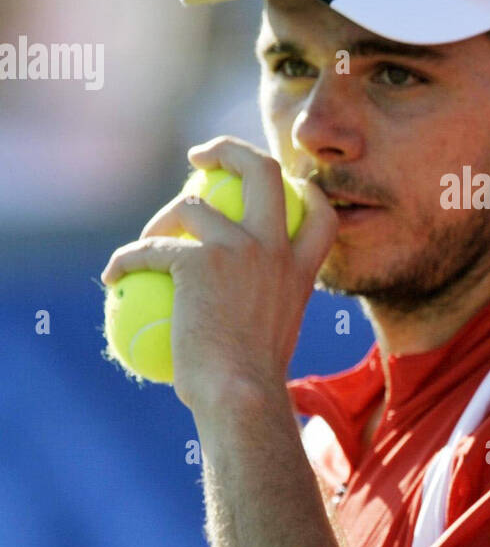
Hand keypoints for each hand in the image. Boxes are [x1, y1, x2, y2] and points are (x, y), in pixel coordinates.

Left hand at [100, 137, 337, 412]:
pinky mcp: (199, 261)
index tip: (284, 185)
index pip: (321, 213)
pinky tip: (112, 278)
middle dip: (231, 149)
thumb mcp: (272, 343)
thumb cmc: (249, 390)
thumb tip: (232, 318)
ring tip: (146, 238)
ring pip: (192, 203)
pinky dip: (125, 260)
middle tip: (201, 157)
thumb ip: (260, 313)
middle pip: (263, 170)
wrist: (240, 397)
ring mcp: (240, 249)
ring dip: (161, 218)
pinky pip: (150, 248)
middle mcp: (275, 248)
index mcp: (300, 270)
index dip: (305, 189)